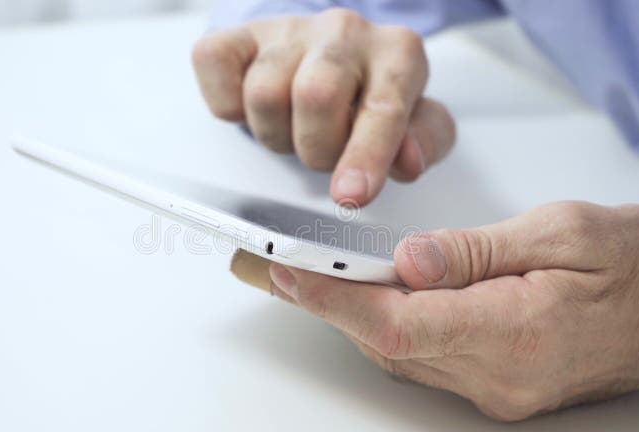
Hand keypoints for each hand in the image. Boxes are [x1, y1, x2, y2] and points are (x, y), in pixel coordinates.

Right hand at [192, 8, 455, 205]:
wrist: (328, 58)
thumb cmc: (369, 98)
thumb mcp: (414, 124)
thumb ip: (424, 142)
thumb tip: (408, 161)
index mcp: (397, 54)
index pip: (382, 108)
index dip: (365, 156)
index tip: (349, 195)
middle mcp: (345, 32)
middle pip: (315, 96)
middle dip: (314, 148)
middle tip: (322, 153)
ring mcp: (289, 30)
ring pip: (263, 93)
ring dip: (274, 133)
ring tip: (293, 130)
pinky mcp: (240, 34)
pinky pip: (214, 65)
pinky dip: (227, 103)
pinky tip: (253, 107)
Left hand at [268, 201, 638, 420]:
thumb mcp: (566, 231)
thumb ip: (480, 250)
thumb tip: (410, 259)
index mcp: (518, 331)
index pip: (401, 324)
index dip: (336, 301)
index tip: (290, 274)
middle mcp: (500, 374)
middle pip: (387, 343)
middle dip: (324, 304)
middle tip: (274, 267)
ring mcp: (497, 389)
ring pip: (399, 354)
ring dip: (351, 315)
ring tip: (308, 275)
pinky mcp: (496, 387)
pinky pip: (424, 359)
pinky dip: (388, 328)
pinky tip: (370, 299)